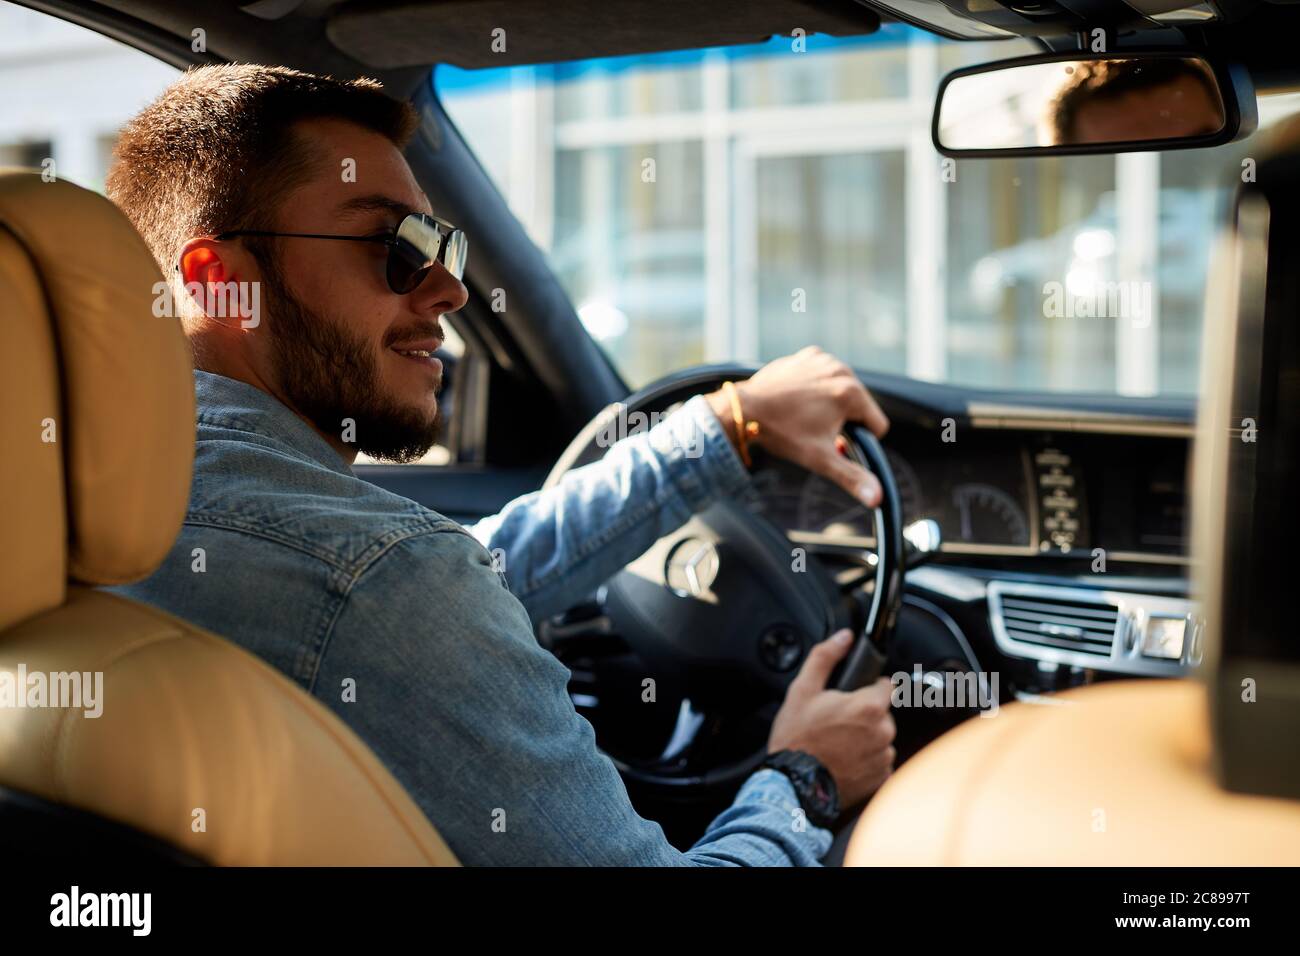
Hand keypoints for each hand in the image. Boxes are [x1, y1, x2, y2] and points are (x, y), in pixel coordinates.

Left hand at [705, 346, 889, 505]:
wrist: (744, 411)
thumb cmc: (782, 433)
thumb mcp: (821, 459)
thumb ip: (853, 478)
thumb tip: (878, 498)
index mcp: (851, 392)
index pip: (877, 425)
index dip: (859, 441)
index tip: (834, 443)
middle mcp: (841, 370)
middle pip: (860, 406)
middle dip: (845, 422)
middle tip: (816, 430)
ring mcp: (823, 360)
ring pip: (842, 390)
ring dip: (832, 404)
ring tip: (805, 415)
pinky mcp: (807, 356)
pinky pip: (824, 375)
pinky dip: (816, 387)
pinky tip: (798, 399)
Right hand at [767, 628, 896, 806]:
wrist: (794, 784)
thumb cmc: (797, 739)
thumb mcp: (803, 690)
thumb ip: (826, 657)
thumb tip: (843, 638)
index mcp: (869, 706)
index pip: (888, 686)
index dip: (869, 687)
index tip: (853, 695)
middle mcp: (883, 732)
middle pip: (883, 713)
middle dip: (865, 715)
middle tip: (837, 723)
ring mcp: (883, 758)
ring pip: (881, 738)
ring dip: (865, 738)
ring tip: (838, 744)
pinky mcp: (880, 779)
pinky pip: (879, 762)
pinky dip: (865, 761)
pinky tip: (844, 761)